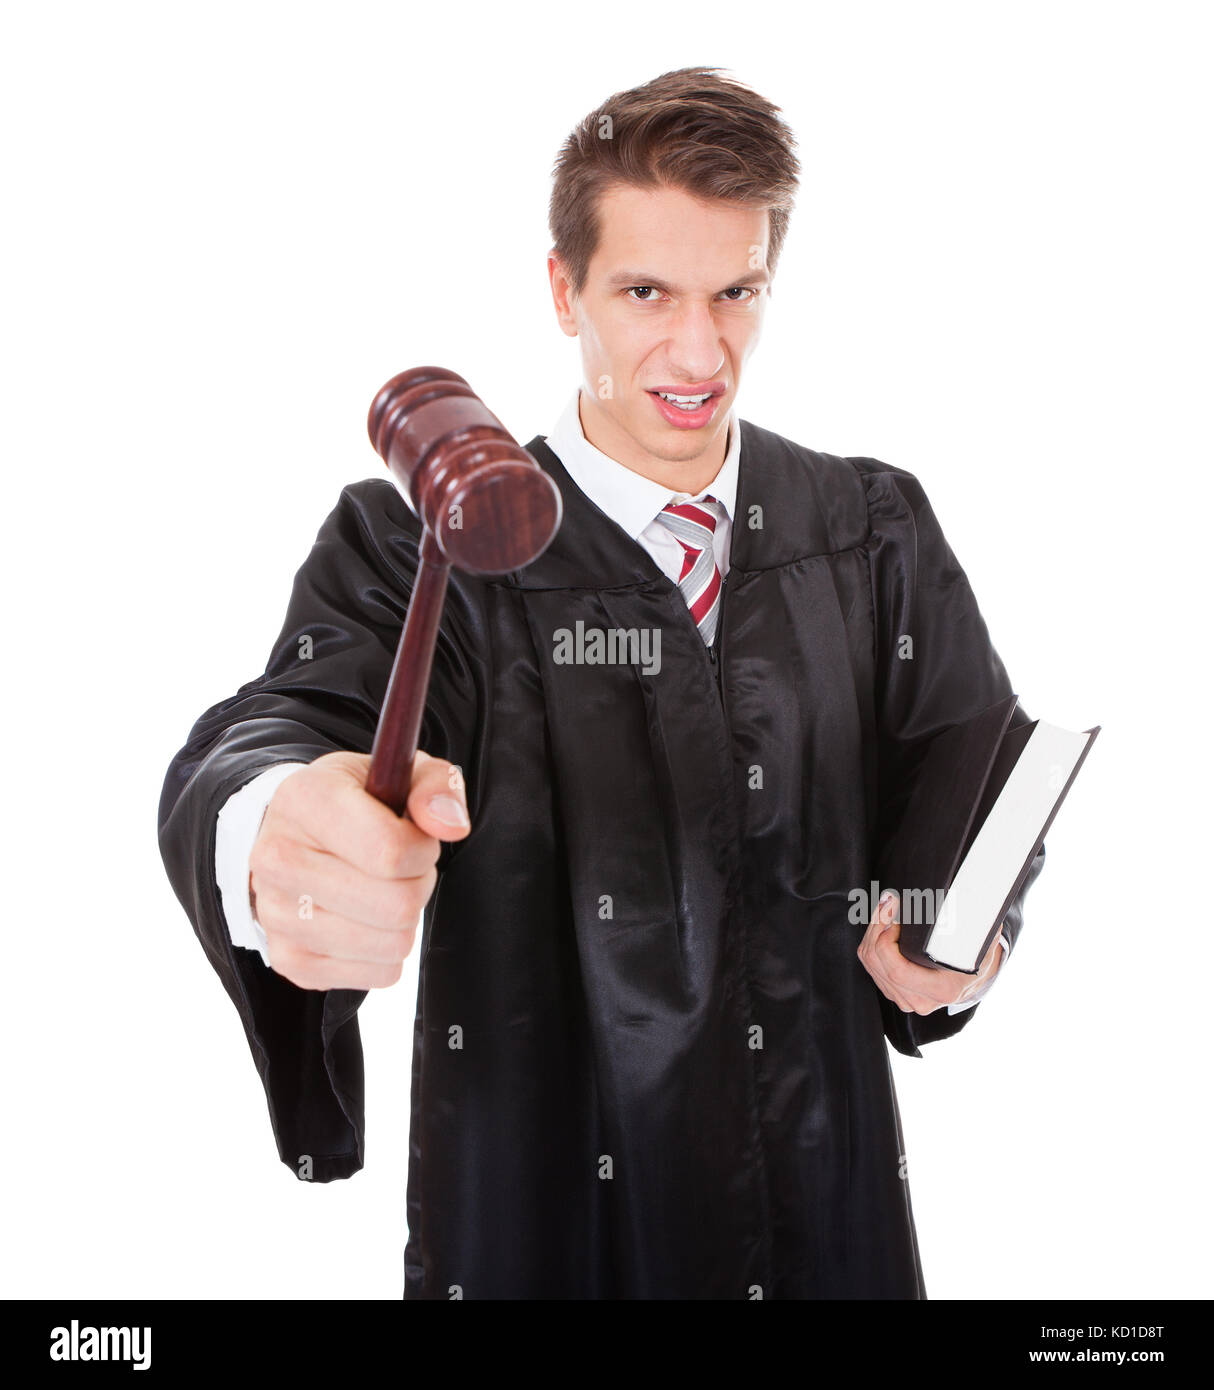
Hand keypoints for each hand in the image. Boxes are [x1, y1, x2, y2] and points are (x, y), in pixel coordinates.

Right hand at [248, 749, 470, 990]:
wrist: (293, 836)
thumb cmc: (356, 802)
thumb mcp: (399, 773)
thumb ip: (436, 787)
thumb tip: (451, 826)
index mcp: (304, 800)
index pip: (390, 852)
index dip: (423, 850)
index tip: (415, 838)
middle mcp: (277, 859)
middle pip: (395, 906)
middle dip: (418, 885)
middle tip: (403, 868)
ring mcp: (276, 914)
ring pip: (391, 944)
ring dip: (405, 919)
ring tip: (383, 889)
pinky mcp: (290, 959)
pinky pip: (377, 974)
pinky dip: (387, 951)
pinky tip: (367, 919)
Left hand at [857, 889, 1003, 1014]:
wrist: (973, 977)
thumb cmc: (976, 957)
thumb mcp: (979, 943)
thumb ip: (970, 927)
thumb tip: (966, 901)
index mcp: (941, 990)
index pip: (897, 971)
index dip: (887, 942)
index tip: (895, 918)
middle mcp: (920, 1000)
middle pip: (878, 964)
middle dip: (877, 927)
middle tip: (888, 903)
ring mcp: (905, 999)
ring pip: (870, 963)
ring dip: (872, 931)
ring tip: (885, 907)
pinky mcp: (894, 992)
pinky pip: (870, 965)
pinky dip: (871, 941)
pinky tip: (880, 924)